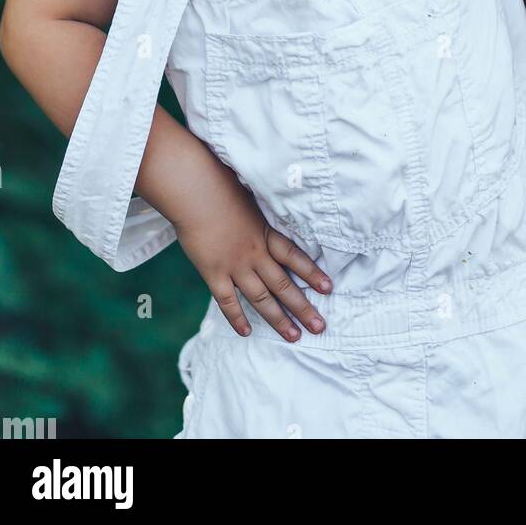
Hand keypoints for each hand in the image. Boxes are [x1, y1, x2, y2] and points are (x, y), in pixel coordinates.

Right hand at [174, 163, 332, 342]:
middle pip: (283, 285)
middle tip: (319, 326)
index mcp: (266, 233)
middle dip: (303, 307)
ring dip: (278, 319)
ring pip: (261, 298)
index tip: (329, 288)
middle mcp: (255, 253)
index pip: (295, 257)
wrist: (196, 192)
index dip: (312, 273)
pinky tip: (247, 332)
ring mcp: (235, 265)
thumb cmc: (222, 188)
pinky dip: (237, 318)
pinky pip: (228, 301)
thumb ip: (263, 215)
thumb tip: (275, 208)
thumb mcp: (251, 199)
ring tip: (294, 336)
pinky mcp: (213, 273)